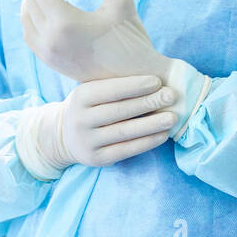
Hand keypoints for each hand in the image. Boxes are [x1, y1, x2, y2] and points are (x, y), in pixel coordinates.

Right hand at [15, 75, 177, 178]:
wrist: (64, 136)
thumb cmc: (90, 106)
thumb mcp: (91, 91)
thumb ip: (114, 83)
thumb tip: (152, 77)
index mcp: (80, 97)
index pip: (110, 90)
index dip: (135, 85)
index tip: (158, 81)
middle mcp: (80, 119)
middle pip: (119, 111)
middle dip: (148, 103)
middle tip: (171, 96)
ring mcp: (87, 141)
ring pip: (124, 132)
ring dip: (151, 125)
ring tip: (172, 118)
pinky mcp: (96, 159)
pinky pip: (125, 150)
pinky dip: (146, 142)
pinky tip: (163, 135)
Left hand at [21, 0, 213, 139]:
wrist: (135, 82)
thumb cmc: (132, 40)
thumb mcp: (121, 3)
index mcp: (66, 23)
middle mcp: (51, 40)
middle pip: (30, 2)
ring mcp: (48, 54)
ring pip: (26, 20)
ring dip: (31, 0)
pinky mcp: (51, 63)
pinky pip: (31, 36)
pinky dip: (32, 19)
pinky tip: (46, 10)